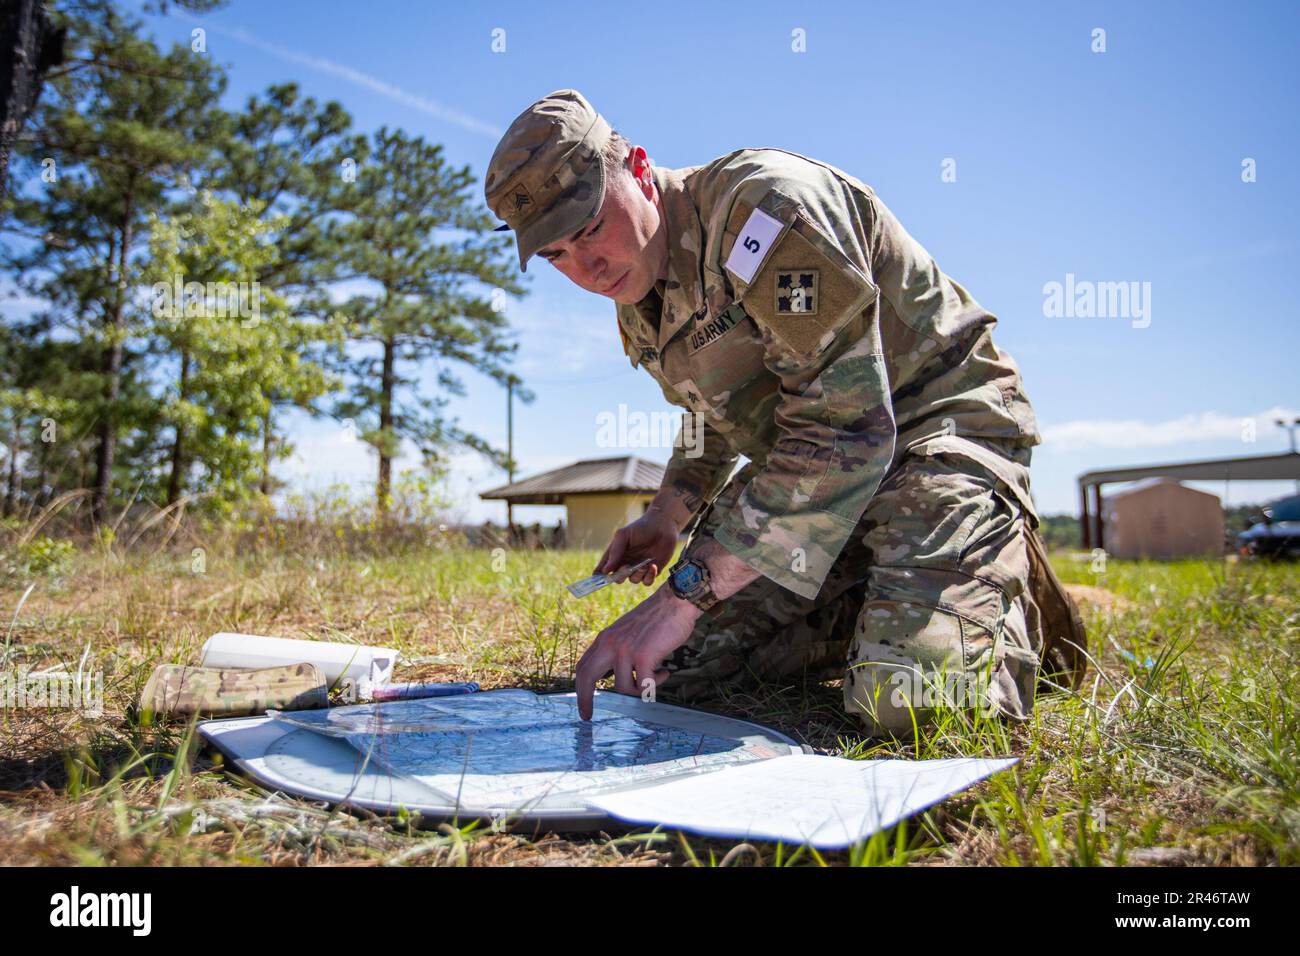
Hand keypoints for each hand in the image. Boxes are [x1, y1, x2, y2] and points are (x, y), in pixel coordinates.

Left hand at [574, 587, 701, 719]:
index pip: (583, 666)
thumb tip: (614, 678)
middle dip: (584, 700)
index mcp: (605, 638)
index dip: (579, 688)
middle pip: (586, 677)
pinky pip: (645, 685)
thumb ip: (617, 650)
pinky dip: (657, 683)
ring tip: (657, 675)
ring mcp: (625, 650)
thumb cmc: (657, 619)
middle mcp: (610, 644)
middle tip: (587, 716)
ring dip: (641, 689)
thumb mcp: (627, 632)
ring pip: (623, 688)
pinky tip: (665, 672)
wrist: (675, 602)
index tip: (583, 704)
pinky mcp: (643, 656)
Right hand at [594, 507, 679, 585]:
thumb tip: (605, 570)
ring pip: (633, 580)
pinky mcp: (653, 571)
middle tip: (627, 567)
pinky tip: (653, 566)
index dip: (599, 576)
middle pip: (618, 578)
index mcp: (616, 554)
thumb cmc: (641, 527)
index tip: (597, 579)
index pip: (604, 568)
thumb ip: (615, 552)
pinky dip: (649, 576)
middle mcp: (627, 563)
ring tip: (644, 564)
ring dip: (637, 574)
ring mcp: (639, 567)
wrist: (663, 524)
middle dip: (620, 576)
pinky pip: (647, 581)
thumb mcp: (623, 535)